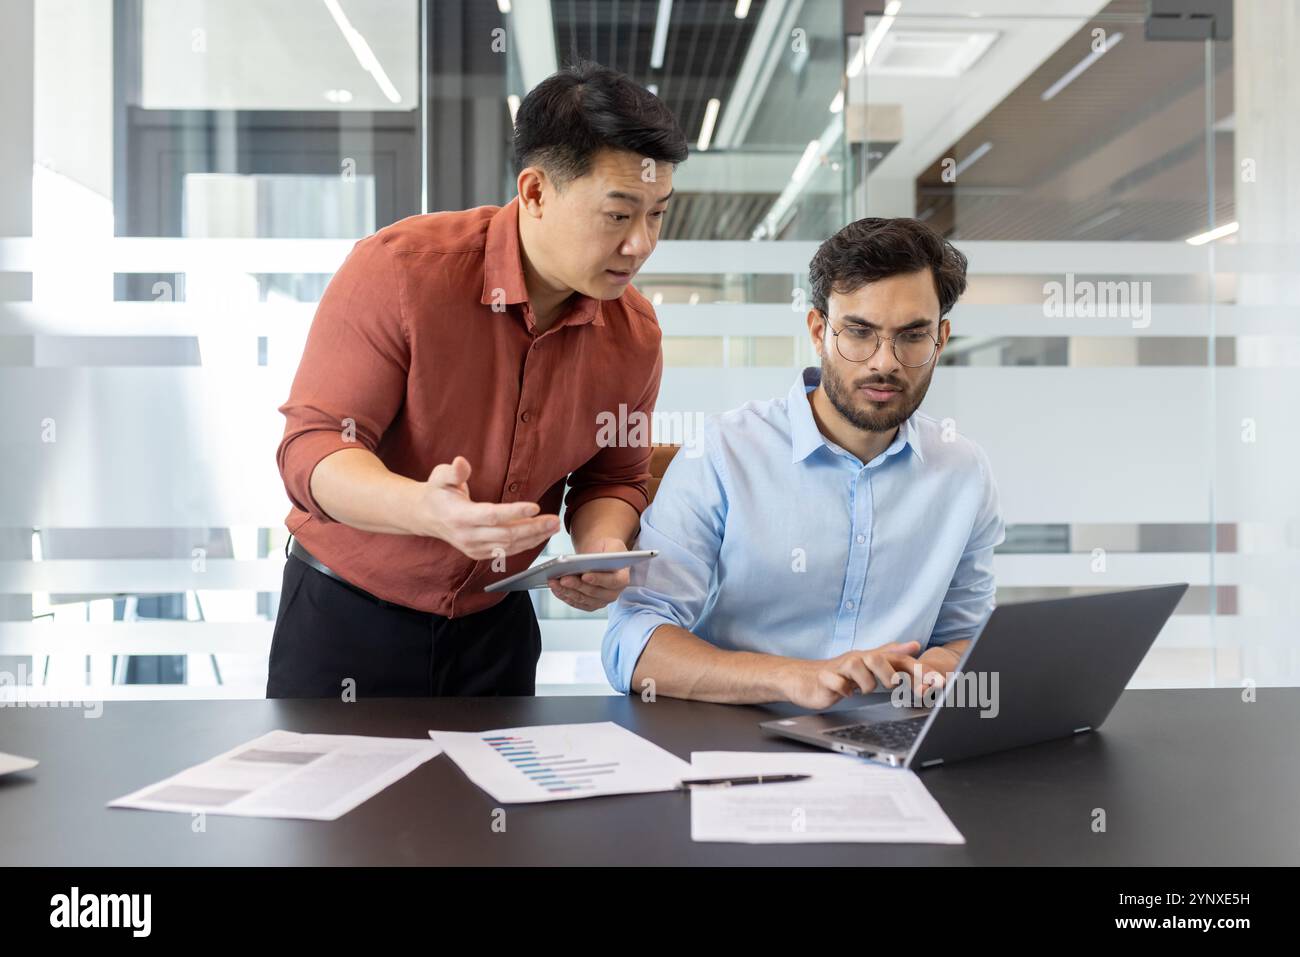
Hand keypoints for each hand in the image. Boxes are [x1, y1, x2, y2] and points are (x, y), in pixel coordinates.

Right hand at [415, 456, 558, 560]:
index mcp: (459, 516)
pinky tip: (540, 535)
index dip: (514, 513)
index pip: (491, 516)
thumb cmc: (437, 493)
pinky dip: (526, 544)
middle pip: (506, 535)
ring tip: (553, 526)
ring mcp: (474, 548)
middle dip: (533, 528)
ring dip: (534, 537)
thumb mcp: (440, 477)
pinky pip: (507, 551)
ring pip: (509, 546)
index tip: (534, 507)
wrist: (426, 516)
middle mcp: (467, 536)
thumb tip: (462, 462)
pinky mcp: (480, 554)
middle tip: (554, 519)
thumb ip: (453, 471)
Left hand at [548, 537, 631, 612]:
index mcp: (622, 578)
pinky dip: (565, 596)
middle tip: (563, 579)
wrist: (601, 556)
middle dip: (577, 586)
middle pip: (594, 593)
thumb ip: (606, 553)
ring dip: (567, 592)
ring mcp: (601, 601)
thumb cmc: (606, 550)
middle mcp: (613, 593)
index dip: (598, 579)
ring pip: (583, 600)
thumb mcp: (611, 545)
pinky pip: (576, 603)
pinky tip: (555, 588)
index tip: (584, 576)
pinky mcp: (589, 604)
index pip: (612, 581)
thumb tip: (589, 561)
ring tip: (554, 583)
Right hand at [779, 641, 948, 709]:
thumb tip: (914, 644)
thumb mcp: (868, 663)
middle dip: (892, 674)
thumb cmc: (840, 673)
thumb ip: (890, 654)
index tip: (938, 683)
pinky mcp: (825, 679)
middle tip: (895, 688)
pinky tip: (845, 693)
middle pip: (878, 658)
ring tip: (864, 690)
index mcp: (871, 659)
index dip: (919, 670)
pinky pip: (836, 682)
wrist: (804, 678)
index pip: (899, 660)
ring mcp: (840, 668)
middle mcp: (858, 659)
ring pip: (857, 667)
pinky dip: (843, 689)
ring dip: (867, 682)